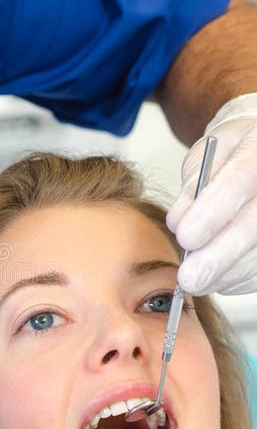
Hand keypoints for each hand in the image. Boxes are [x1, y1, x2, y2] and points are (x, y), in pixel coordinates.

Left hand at [167, 93, 256, 294]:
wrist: (255, 157)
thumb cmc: (230, 155)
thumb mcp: (207, 155)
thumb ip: (193, 185)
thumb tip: (179, 222)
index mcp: (255, 150)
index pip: (236, 183)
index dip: (210, 215)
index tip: (185, 237)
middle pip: (254, 226)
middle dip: (218, 257)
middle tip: (188, 279)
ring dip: (224, 273)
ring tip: (196, 277)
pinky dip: (236, 277)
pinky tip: (218, 274)